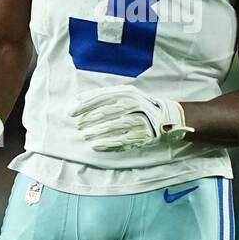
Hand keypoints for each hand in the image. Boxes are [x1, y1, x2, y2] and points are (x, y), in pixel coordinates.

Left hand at [70, 85, 192, 151]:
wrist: (168, 118)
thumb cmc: (140, 105)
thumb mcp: (124, 95)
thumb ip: (103, 96)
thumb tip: (76, 102)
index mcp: (128, 93)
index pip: (101, 97)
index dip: (84, 104)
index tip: (70, 111)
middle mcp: (134, 105)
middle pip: (106, 113)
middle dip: (89, 120)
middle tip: (79, 126)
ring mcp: (139, 121)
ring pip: (113, 127)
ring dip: (96, 133)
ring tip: (86, 136)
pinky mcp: (142, 136)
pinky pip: (122, 141)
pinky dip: (107, 144)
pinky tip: (97, 146)